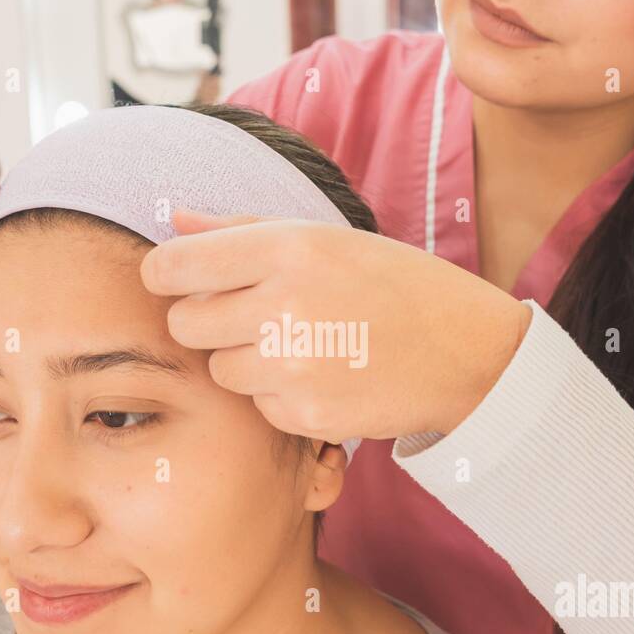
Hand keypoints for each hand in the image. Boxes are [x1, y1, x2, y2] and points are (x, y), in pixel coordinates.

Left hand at [140, 208, 531, 442]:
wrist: (466, 352)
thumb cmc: (394, 284)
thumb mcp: (326, 239)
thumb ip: (242, 229)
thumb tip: (174, 218)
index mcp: (288, 247)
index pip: (175, 265)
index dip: (166, 274)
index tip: (181, 279)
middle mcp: (285, 305)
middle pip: (185, 322)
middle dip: (204, 320)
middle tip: (250, 315)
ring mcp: (294, 366)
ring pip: (218, 368)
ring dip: (244, 359)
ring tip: (299, 344)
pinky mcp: (305, 414)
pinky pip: (257, 405)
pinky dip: (278, 395)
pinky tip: (323, 375)